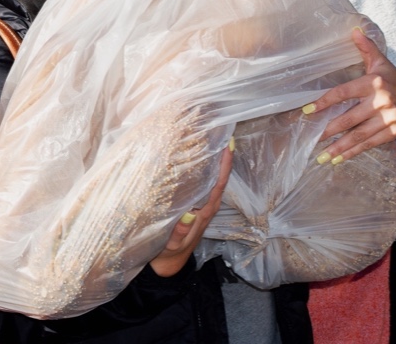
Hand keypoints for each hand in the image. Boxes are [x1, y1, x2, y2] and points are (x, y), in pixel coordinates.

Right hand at [149, 143, 232, 277]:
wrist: (168, 263)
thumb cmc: (170, 253)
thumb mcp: (172, 245)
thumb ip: (180, 231)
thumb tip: (188, 212)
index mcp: (204, 212)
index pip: (218, 184)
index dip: (224, 165)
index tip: (228, 145)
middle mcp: (205, 205)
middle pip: (217, 177)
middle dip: (220, 155)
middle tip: (218, 131)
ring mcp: (200, 204)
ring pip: (210, 178)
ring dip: (212, 160)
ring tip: (209, 138)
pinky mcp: (193, 205)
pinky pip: (201, 183)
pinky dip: (202, 168)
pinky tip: (196, 156)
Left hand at [309, 28, 395, 164]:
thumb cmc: (392, 78)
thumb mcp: (380, 62)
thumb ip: (366, 48)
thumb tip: (354, 30)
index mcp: (373, 83)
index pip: (343, 93)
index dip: (324, 102)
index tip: (307, 111)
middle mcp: (380, 102)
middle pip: (349, 119)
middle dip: (329, 130)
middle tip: (311, 137)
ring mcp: (388, 119)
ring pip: (358, 135)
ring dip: (339, 147)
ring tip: (321, 156)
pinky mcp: (393, 132)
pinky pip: (369, 144)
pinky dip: (353, 152)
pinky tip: (338, 158)